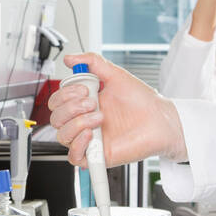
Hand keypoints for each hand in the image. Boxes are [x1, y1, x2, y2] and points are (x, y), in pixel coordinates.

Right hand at [47, 53, 187, 165]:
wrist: (160, 120)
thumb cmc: (142, 101)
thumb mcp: (116, 75)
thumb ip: (93, 62)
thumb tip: (70, 58)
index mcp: (84, 103)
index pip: (57, 102)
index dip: (64, 94)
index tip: (85, 88)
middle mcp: (84, 121)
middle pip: (55, 119)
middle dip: (70, 108)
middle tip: (92, 102)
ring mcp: (90, 139)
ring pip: (62, 136)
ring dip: (76, 123)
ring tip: (98, 117)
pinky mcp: (98, 155)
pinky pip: (74, 157)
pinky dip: (78, 145)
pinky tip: (90, 134)